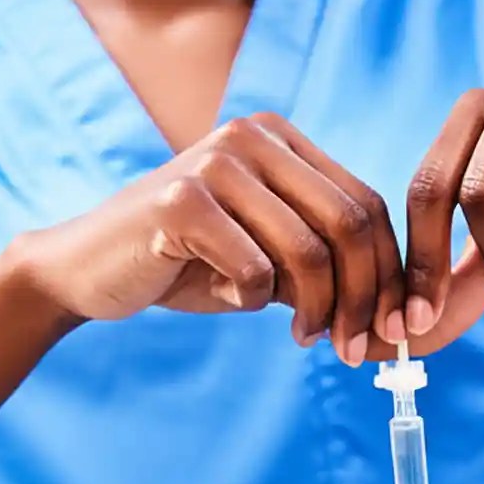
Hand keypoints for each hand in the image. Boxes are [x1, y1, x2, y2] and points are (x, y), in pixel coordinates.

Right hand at [12, 112, 405, 366]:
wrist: (88, 268)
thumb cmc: (186, 263)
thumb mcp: (267, 257)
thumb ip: (322, 264)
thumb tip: (395, 309)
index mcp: (280, 138)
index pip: (365, 203)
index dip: (390, 271)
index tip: (395, 326)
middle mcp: (252, 136)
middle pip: (349, 223)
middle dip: (366, 297)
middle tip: (356, 347)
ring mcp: (215, 162)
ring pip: (309, 250)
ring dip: (318, 310)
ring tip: (304, 338)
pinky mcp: (180, 200)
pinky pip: (254, 269)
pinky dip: (255, 301)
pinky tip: (234, 301)